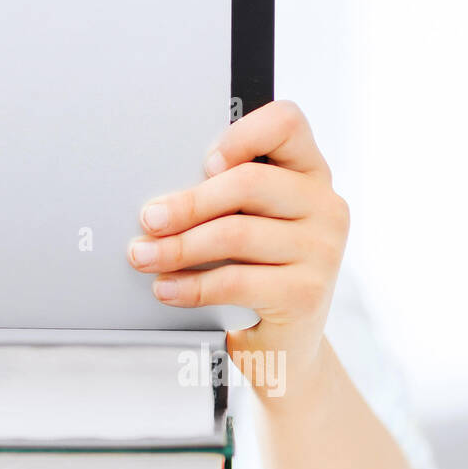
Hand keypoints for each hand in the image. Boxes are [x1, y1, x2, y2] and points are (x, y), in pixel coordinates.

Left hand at [127, 101, 348, 400]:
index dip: (243, 135)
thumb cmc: (255, 270)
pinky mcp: (308, 293)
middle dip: (187, 203)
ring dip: (177, 247)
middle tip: (148, 218)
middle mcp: (325, 205)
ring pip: (234, 233)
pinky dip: (191, 285)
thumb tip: (157, 197)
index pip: (287, 123)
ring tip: (142, 256)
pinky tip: (166, 288)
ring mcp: (323, 250)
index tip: (204, 162)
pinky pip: (236, 281)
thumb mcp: (246, 223)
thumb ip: (221, 198)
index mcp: (308, 172)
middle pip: (247, 183)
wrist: (285, 345)